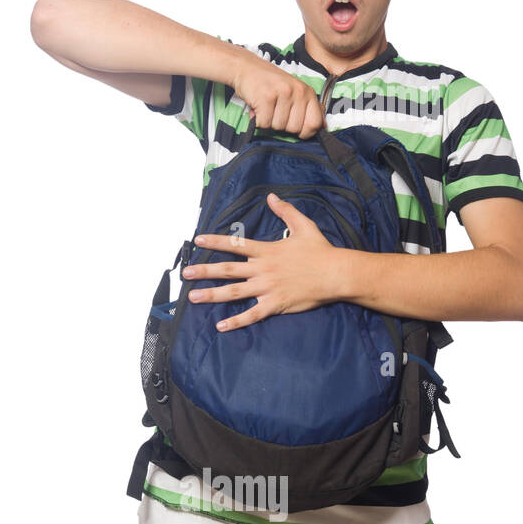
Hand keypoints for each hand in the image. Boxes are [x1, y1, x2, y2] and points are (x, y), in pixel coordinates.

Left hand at [181, 193, 341, 330]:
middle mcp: (262, 269)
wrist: (337, 274)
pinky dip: (236, 321)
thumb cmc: (321, 251)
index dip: (215, 241)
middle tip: (185, 273)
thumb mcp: (304, 226)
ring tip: (193, 297)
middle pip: (227, 270)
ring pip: (234, 292)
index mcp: (266, 251)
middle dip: (204, 271)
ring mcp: (267, 288)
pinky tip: (220, 326)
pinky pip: (252, 314)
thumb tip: (272, 197)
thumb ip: (286, 211)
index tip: (197, 240)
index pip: (235, 245)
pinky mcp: (275, 304)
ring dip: (212, 295)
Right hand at [230, 55, 325, 138]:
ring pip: (278, 127)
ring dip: (269, 122)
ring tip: (266, 108)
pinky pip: (264, 123)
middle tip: (275, 112)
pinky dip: (258, 120)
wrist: (247, 67)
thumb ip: (307, 108)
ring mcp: (283, 93)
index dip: (305, 132)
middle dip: (282, 126)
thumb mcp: (294, 92)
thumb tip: (321, 127)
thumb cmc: (270, 83)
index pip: (315, 123)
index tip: (296, 130)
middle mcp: (298, 91)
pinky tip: (258, 109)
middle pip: (295, 128)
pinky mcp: (266, 97)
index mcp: (308, 92)